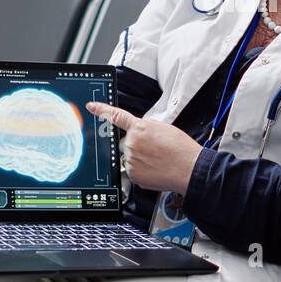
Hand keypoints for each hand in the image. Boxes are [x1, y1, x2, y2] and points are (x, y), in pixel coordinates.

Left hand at [86, 102, 200, 194]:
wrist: (189, 168)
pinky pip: (132, 170)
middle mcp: (132, 143)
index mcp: (140, 128)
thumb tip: (140, 130)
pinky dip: (142, 170)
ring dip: (140, 158)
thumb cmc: (181, 149)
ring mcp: (131, 159)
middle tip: (155, 150)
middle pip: (126, 142)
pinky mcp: (133, 174)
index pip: (116, 116)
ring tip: (157, 160)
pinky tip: (155, 169)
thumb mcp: (165, 128)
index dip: (101, 110)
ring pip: (129, 157)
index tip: (91, 107)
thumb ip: (147, 127)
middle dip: (137, 145)